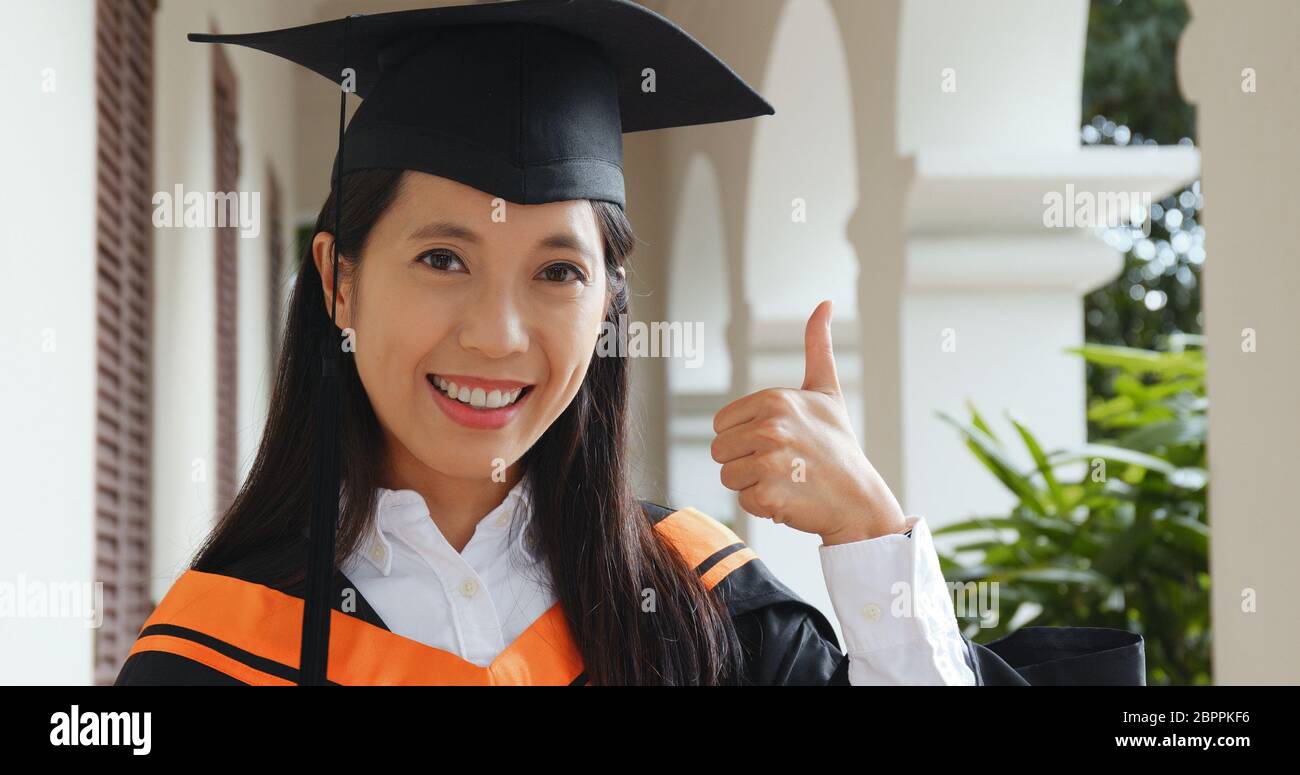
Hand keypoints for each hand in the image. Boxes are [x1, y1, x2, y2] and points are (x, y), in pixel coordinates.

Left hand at [711, 300, 907, 544]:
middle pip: (720, 452)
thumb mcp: (826, 391)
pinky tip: (790, 498)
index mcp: (774, 400)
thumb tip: (825, 303)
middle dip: (745, 462)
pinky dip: (763, 506)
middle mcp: (770, 427)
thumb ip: (817, 346)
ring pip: (728, 477)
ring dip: (752, 484)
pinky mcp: (769, 494)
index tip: (778, 442)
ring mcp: (769, 462)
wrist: (859, 498)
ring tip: (787, 480)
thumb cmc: (838, 445)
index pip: (721, 425)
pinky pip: (743, 501)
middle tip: (783, 464)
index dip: (744, 437)